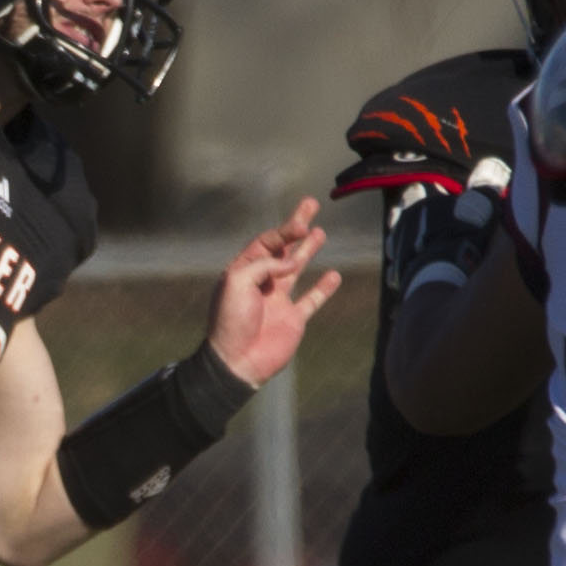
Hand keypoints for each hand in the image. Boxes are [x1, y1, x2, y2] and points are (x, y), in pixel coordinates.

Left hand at [205, 198, 343, 384]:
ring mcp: (278, 301)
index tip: (301, 225)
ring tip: (320, 232)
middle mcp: (261, 283)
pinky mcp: (293, 320)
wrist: (237, 361)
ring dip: (308, 250)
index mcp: (243, 272)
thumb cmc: (231, 320)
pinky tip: (334, 274)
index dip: (284, 231)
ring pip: (297, 269)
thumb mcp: (238, 282)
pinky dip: (323, 288)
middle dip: (295, 227)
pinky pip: (311, 299)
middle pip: (282, 248)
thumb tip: (290, 262)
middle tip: (310, 204)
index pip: (266, 242)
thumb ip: (264, 265)